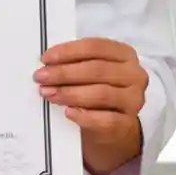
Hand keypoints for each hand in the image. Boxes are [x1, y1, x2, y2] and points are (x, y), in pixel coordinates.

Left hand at [33, 38, 148, 174]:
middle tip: (41, 77)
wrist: (111, 127)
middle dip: (64, 73)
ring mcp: (134, 100)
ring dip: (70, 93)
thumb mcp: (89, 73)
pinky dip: (84, 116)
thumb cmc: (96, 91)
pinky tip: (68, 112)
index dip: (68, 51)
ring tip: (48, 93)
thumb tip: (47, 65)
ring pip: (101, 93)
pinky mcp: (127, 124)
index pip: (95, 47)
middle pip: (97, 69)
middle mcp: (134, 75)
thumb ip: (75, 64)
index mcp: (125, 54)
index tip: (45, 58)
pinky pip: (105, 120)